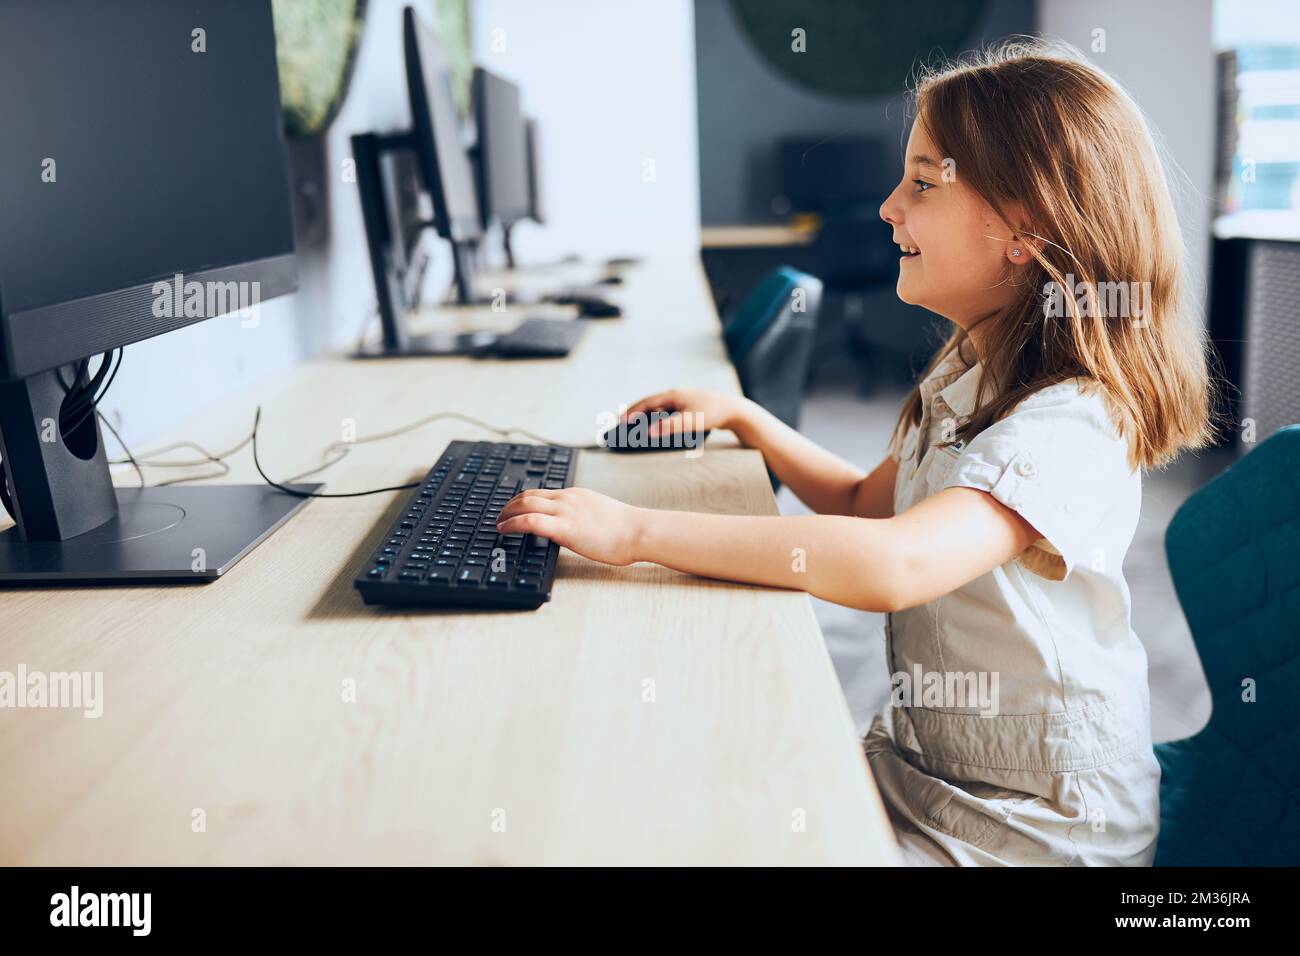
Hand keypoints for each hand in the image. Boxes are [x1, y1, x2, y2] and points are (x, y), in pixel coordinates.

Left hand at [495, 487, 646, 565]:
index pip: (542, 493)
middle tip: (500, 515)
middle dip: (510, 505)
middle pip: (529, 495)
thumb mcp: (601, 516)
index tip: (514, 508)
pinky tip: (504, 531)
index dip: (523, 500)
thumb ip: (585, 517)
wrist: (638, 531)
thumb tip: (578, 528)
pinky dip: (512, 524)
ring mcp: (565, 511)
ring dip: (506, 514)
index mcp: (577, 496)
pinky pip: (529, 521)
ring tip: (498, 524)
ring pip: (524, 504)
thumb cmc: (627, 530)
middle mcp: (568, 499)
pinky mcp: (564, 528)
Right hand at [620, 388, 753, 442]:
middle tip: (621, 422)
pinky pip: (667, 411)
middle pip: (650, 403)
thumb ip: (669, 427)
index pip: (646, 403)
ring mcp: (682, 400)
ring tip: (635, 425)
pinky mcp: (689, 406)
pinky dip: (658, 418)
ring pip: (658, 407)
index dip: (632, 412)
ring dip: (646, 415)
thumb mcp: (690, 421)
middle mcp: (676, 395)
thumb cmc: (713, 413)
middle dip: (635, 412)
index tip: (619, 421)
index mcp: (673, 396)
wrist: (735, 410)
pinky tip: (657, 426)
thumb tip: (648, 433)